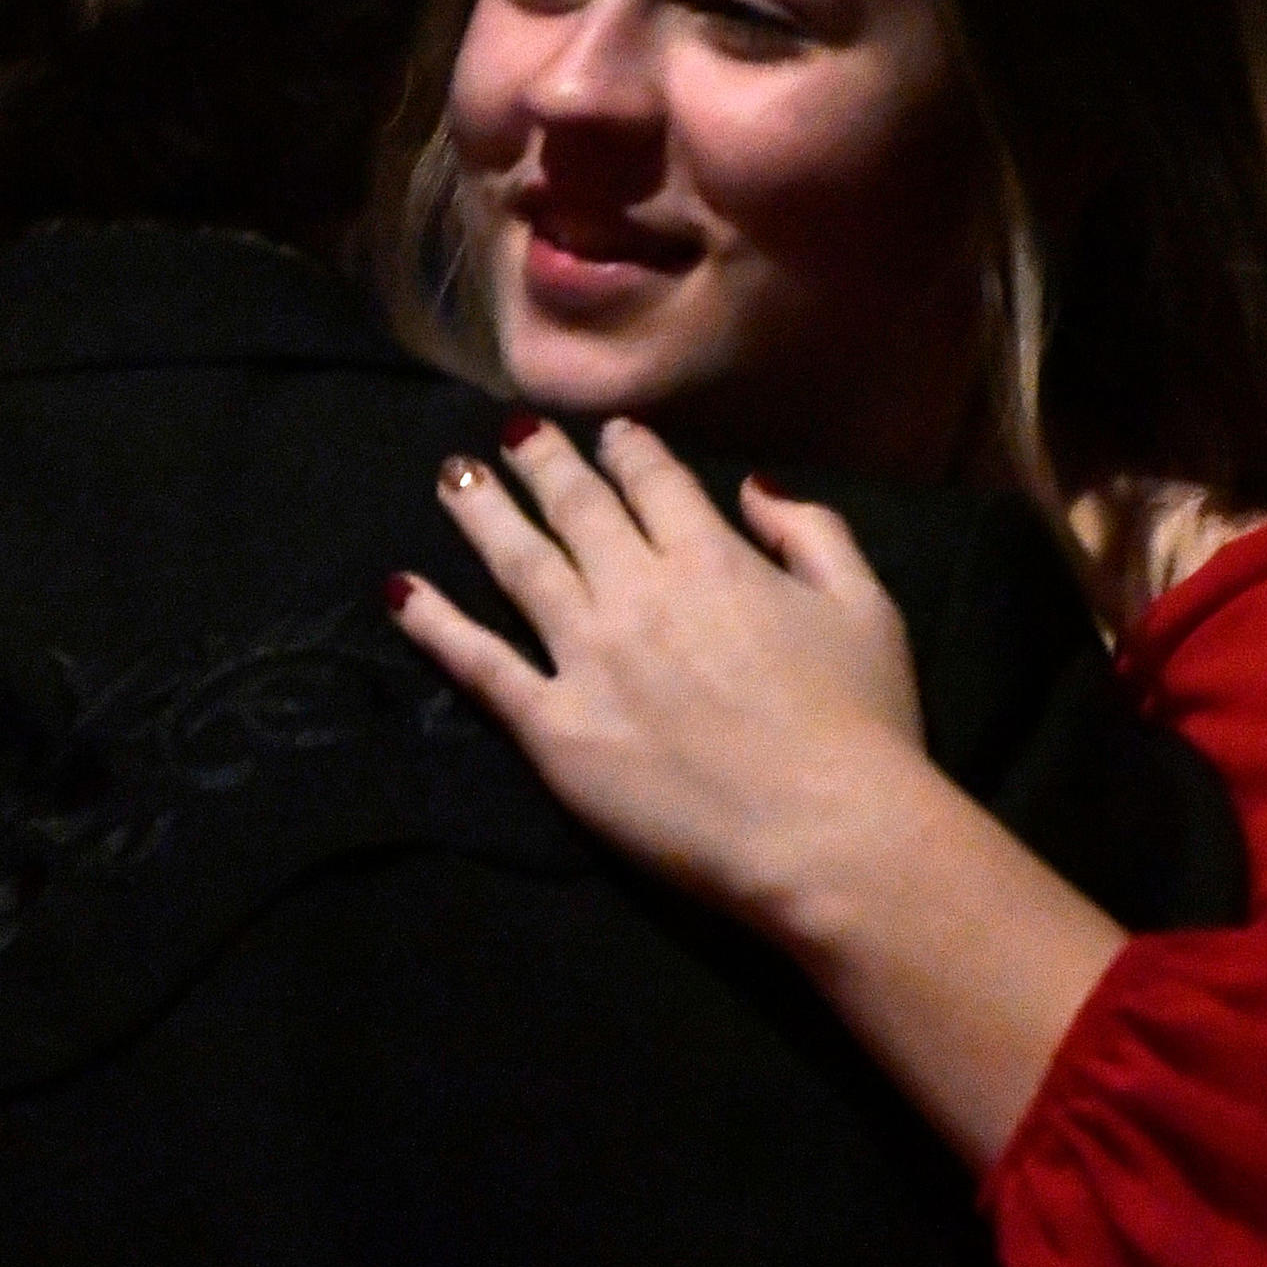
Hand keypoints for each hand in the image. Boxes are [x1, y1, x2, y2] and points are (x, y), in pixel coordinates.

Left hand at [388, 411, 930, 927]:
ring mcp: (588, 657)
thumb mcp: (867, 607)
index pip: (656, 482)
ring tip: (452, 477)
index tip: (610, 434)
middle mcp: (638, 591)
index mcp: (714, 557)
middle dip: (542, 463)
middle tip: (513, 436)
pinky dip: (434, 623)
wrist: (828, 833)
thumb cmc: (862, 728)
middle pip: (576, 508)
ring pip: (519, 565)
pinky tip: (399, 589)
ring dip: (481, 513)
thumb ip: (813, 533)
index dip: (628, 450)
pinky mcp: (554, 728)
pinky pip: (480, 665)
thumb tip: (757, 487)